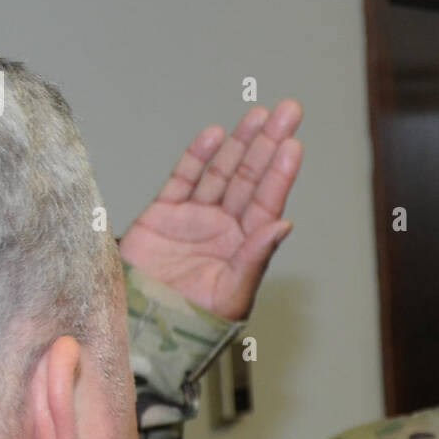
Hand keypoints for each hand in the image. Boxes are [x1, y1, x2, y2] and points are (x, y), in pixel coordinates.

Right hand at [118, 100, 302, 321]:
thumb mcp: (233, 293)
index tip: (293, 143)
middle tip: (289, 111)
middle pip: (250, 179)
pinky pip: (184, 179)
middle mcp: (224, 229)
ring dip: (240, 143)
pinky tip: (216, 135)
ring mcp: (195, 219)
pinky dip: (198, 157)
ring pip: (222, 172)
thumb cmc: (195, 322)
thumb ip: (256, 256)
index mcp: (245, 247)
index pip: (267, 202)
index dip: (279, 171)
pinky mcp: (164, 215)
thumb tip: (284, 223)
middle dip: (268, 144)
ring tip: (259, 114)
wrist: (146, 326)